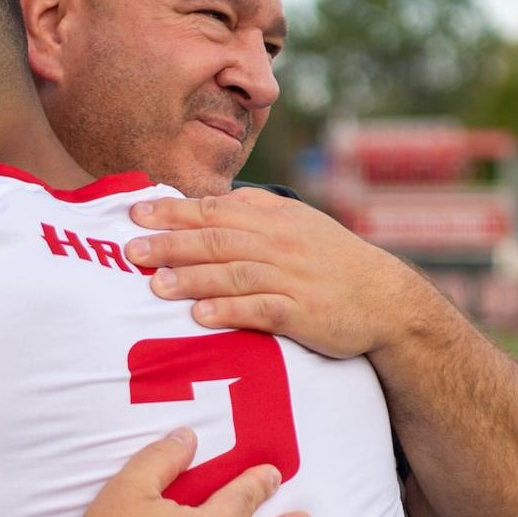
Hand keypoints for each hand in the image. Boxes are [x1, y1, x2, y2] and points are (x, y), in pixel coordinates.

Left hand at [126, 188, 431, 359]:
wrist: (386, 299)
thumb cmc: (333, 261)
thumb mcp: (299, 223)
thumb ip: (256, 209)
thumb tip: (209, 200)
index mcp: (274, 220)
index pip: (215, 211)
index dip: (173, 212)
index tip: (135, 214)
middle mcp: (280, 245)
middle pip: (217, 241)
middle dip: (171, 244)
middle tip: (131, 250)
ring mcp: (292, 278)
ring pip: (234, 274)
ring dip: (193, 278)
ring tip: (156, 284)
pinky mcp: (302, 313)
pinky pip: (261, 310)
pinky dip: (230, 312)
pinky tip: (201, 316)